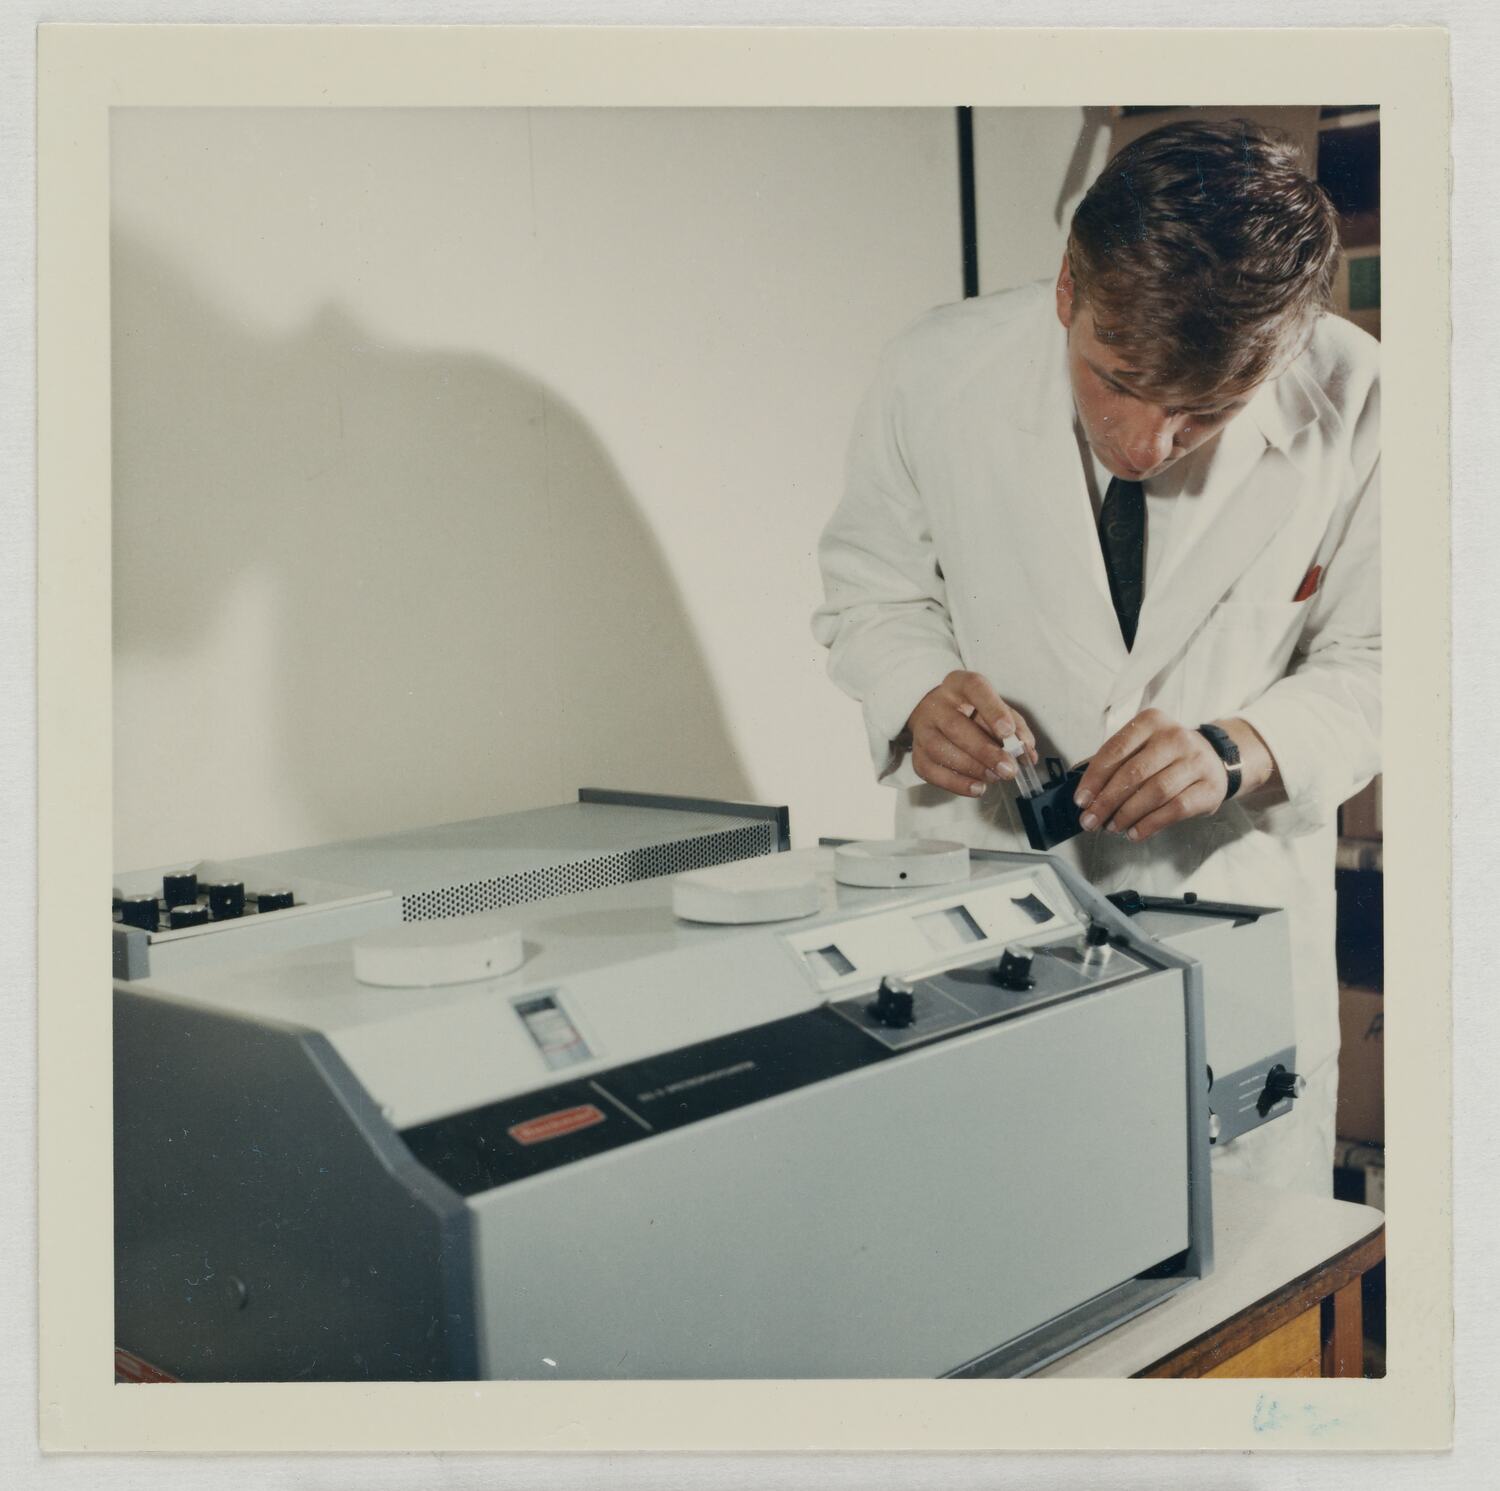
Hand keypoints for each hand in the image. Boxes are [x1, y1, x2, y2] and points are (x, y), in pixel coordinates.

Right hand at [905, 671, 1037, 797]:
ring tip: (994, 777)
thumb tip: (1027, 754)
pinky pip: (930, 771)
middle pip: (955, 726)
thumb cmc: (973, 712)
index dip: (992, 710)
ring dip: (971, 768)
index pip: (975, 689)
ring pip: (939, 749)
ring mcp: (923, 728)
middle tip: (1008, 769)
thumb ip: (1016, 729)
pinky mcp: (917, 752)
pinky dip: (955, 783)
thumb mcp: (997, 710)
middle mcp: (937, 704)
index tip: (1008, 732)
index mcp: (960, 684)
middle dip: (984, 751)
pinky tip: (977, 787)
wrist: (936, 714)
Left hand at [1073, 709, 1230, 842]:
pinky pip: (1175, 808)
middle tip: (1090, 821)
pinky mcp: (1209, 787)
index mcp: (1151, 722)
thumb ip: (1112, 764)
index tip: (1081, 800)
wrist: (1214, 760)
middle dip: (1106, 802)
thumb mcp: (1141, 747)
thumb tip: (1083, 794)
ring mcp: (1195, 761)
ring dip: (1127, 814)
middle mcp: (1175, 737)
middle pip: (1133, 773)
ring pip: (1155, 792)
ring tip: (1112, 827)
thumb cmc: (1166, 756)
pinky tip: (1135, 833)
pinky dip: (1150, 824)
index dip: (1094, 778)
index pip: (1115, 750)